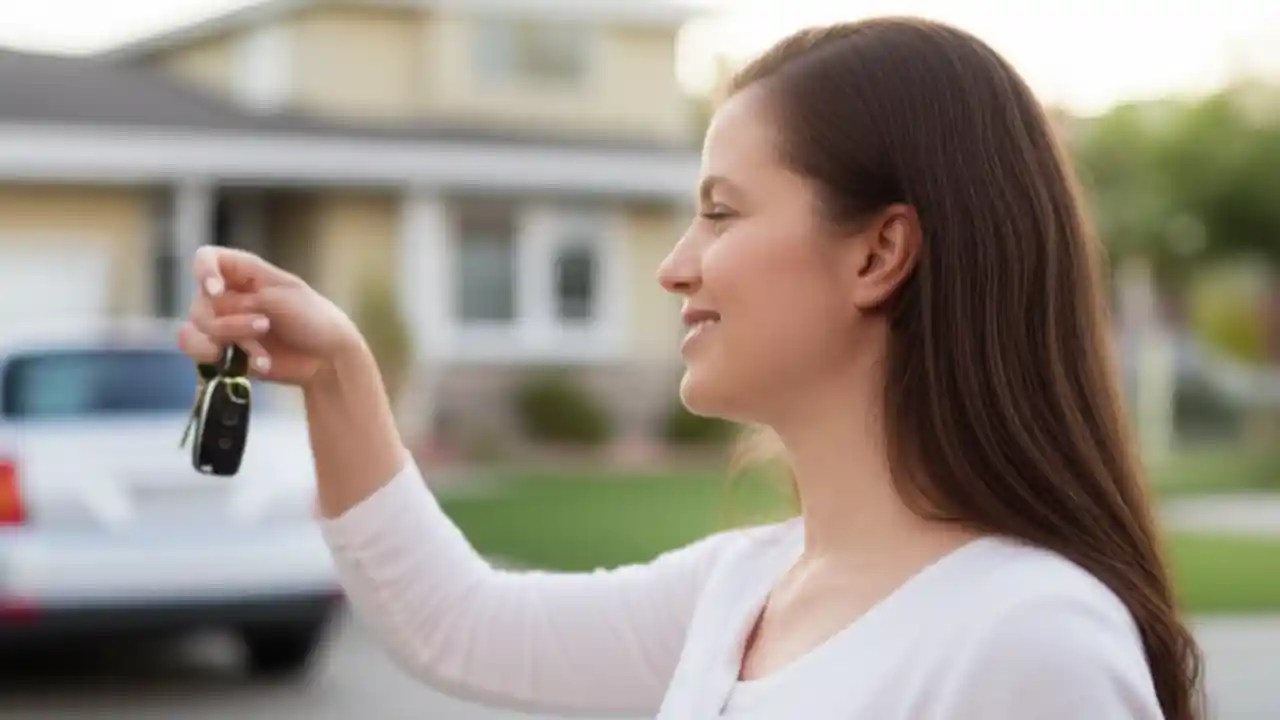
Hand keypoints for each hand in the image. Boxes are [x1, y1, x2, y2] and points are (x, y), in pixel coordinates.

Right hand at [177, 246, 363, 386]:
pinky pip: (199, 352)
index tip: (216, 291)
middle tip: (264, 326)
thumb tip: (214, 311)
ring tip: (262, 354)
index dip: (204, 272)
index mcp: (245, 272)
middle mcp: (228, 294)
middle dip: (229, 321)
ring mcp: (223, 323)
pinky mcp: (223, 351)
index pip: (206, 258)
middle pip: (200, 303)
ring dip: (228, 339)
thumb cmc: (313, 319)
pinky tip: (256, 365)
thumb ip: (246, 300)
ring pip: (196, 330)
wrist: (327, 358)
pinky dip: (221, 360)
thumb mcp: (284, 299)